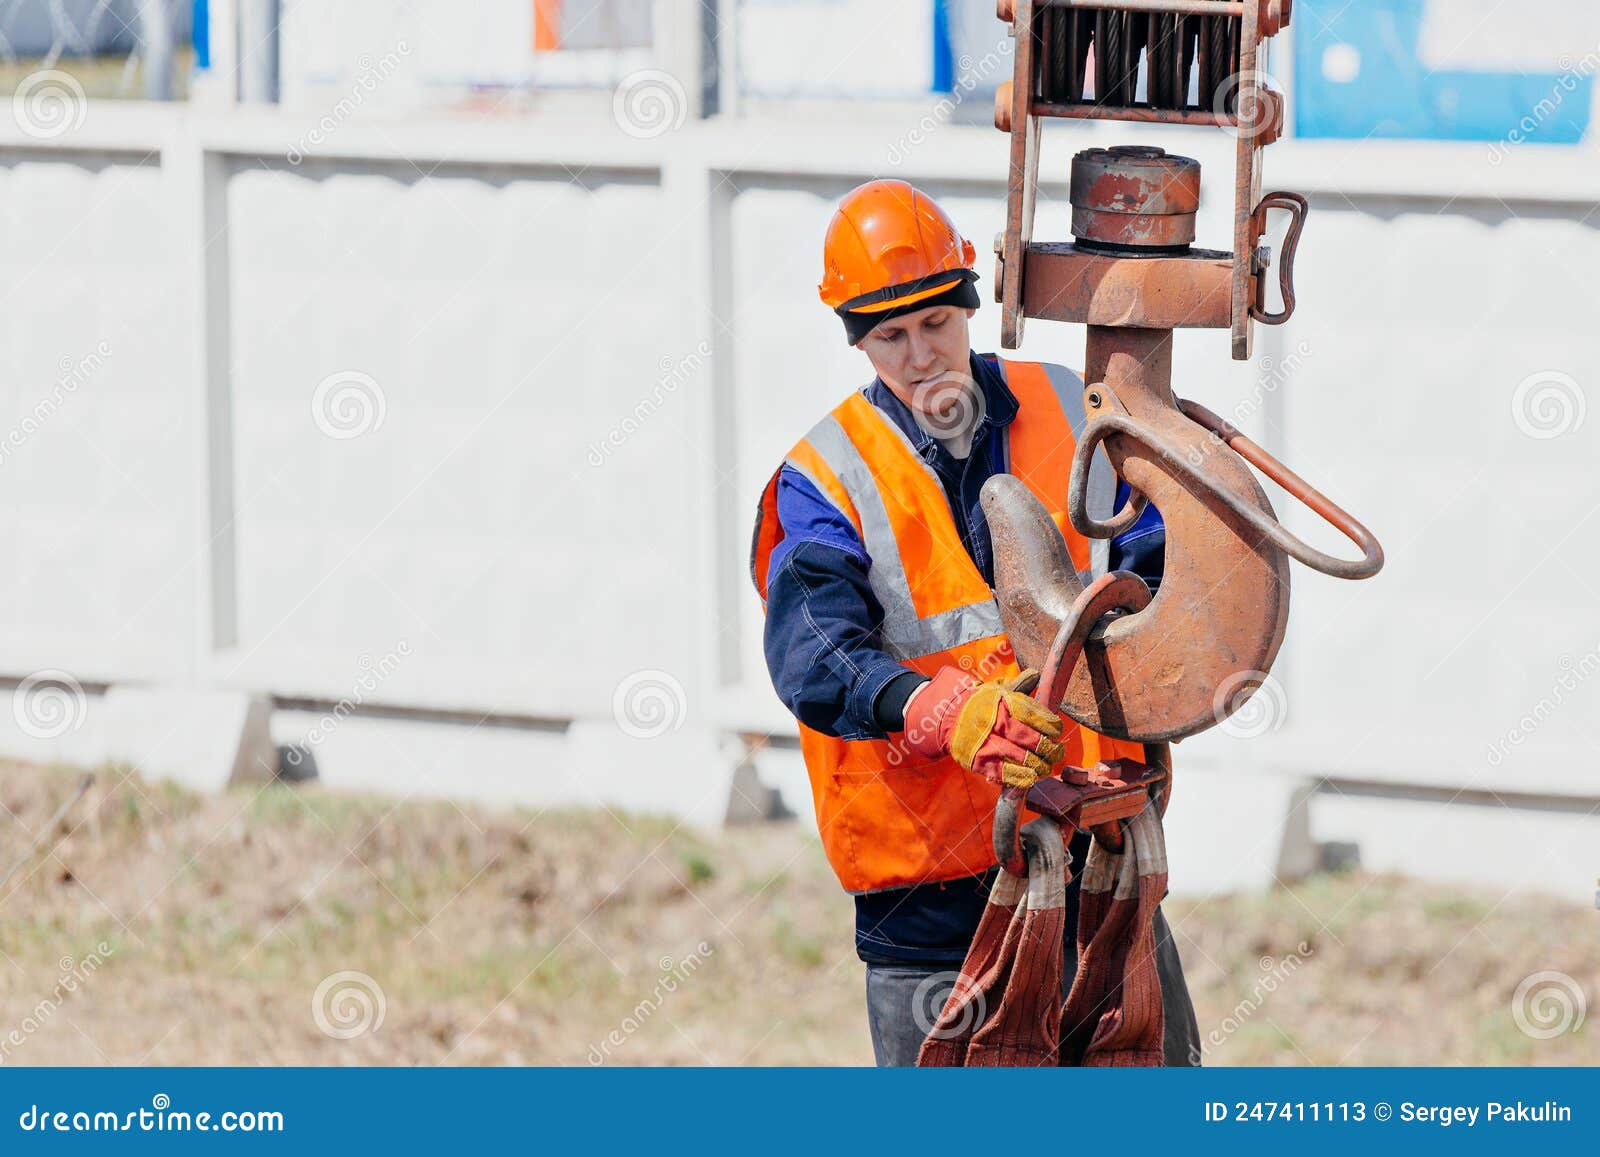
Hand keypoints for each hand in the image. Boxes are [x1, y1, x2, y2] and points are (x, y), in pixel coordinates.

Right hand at [904, 666, 1065, 788]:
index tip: (1056, 731)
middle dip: (1049, 749)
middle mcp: (996, 724)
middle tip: (1056, 752)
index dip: (1051, 726)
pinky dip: (1022, 778)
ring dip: (1039, 766)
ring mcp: (987, 744)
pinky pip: (1005, 774)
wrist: (947, 718)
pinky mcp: (979, 762)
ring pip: (1021, 759)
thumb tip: (1036, 674)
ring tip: (1045, 767)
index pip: (1035, 716)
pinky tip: (1031, 777)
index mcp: (1003, 704)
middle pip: (1031, 739)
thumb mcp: (998, 690)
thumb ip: (1020, 685)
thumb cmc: (981, 705)